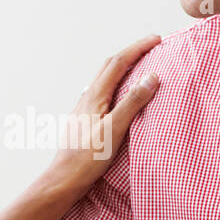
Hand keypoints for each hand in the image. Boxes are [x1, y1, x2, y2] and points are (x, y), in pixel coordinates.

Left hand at [42, 34, 160, 195]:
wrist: (63, 180)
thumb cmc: (87, 159)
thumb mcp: (114, 130)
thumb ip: (132, 103)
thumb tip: (151, 77)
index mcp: (95, 96)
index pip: (118, 63)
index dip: (138, 48)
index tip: (156, 39)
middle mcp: (86, 98)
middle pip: (109, 66)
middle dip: (130, 53)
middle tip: (150, 46)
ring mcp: (83, 108)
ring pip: (103, 79)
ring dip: (122, 67)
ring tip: (138, 66)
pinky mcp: (83, 120)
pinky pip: (101, 92)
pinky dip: (115, 84)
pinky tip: (117, 94)